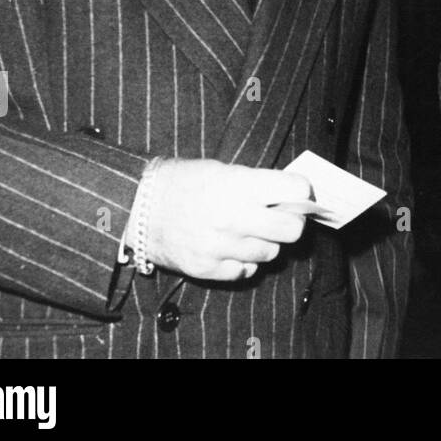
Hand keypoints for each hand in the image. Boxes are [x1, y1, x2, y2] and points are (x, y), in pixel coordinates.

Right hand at [136, 160, 312, 280]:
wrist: (139, 208)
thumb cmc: (185, 182)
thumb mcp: (223, 170)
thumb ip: (258, 183)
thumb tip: (293, 196)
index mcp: (238, 185)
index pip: (295, 190)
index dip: (301, 191)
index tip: (297, 193)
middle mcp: (232, 217)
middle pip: (292, 229)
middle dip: (292, 221)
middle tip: (281, 216)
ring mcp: (220, 246)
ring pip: (271, 252)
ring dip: (266, 242)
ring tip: (249, 230)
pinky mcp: (207, 268)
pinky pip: (246, 271)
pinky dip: (245, 261)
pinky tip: (233, 247)